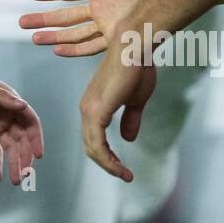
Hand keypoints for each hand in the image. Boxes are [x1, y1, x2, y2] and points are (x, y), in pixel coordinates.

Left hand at [0, 54, 43, 184]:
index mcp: (9, 101)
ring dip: (13, 163)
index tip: (38, 155)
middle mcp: (5, 115)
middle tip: (26, 174)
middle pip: (21, 139)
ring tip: (15, 180)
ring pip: (8, 148)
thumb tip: (23, 105)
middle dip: (25, 156)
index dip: (36, 138)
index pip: (29, 122)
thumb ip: (2, 98)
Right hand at [19, 0, 161, 56]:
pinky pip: (90, 46)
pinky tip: (57, 50)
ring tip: (33, 38)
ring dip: (53, 36)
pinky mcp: (115, 38)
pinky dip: (73, 49)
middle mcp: (101, 9)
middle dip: (43, 19)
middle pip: (65, 16)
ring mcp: (107, 24)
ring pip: (73, 32)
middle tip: (22, 22)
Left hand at [80, 44, 156, 180]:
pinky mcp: (97, 110)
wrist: (135, 47)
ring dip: (109, 165)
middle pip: (91, 146)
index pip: (95, 138)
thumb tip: (128, 139)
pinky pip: (98, 143)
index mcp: (94, 105)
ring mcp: (89, 109)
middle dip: (107, 163)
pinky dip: (108, 159)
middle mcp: (87, 108)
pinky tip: (121, 167)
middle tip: (125, 175)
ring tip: (125, 175)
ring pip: (93, 148)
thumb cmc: (137, 67)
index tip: (124, 168)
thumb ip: (130, 119)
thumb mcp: (135, 100)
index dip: (108, 156)